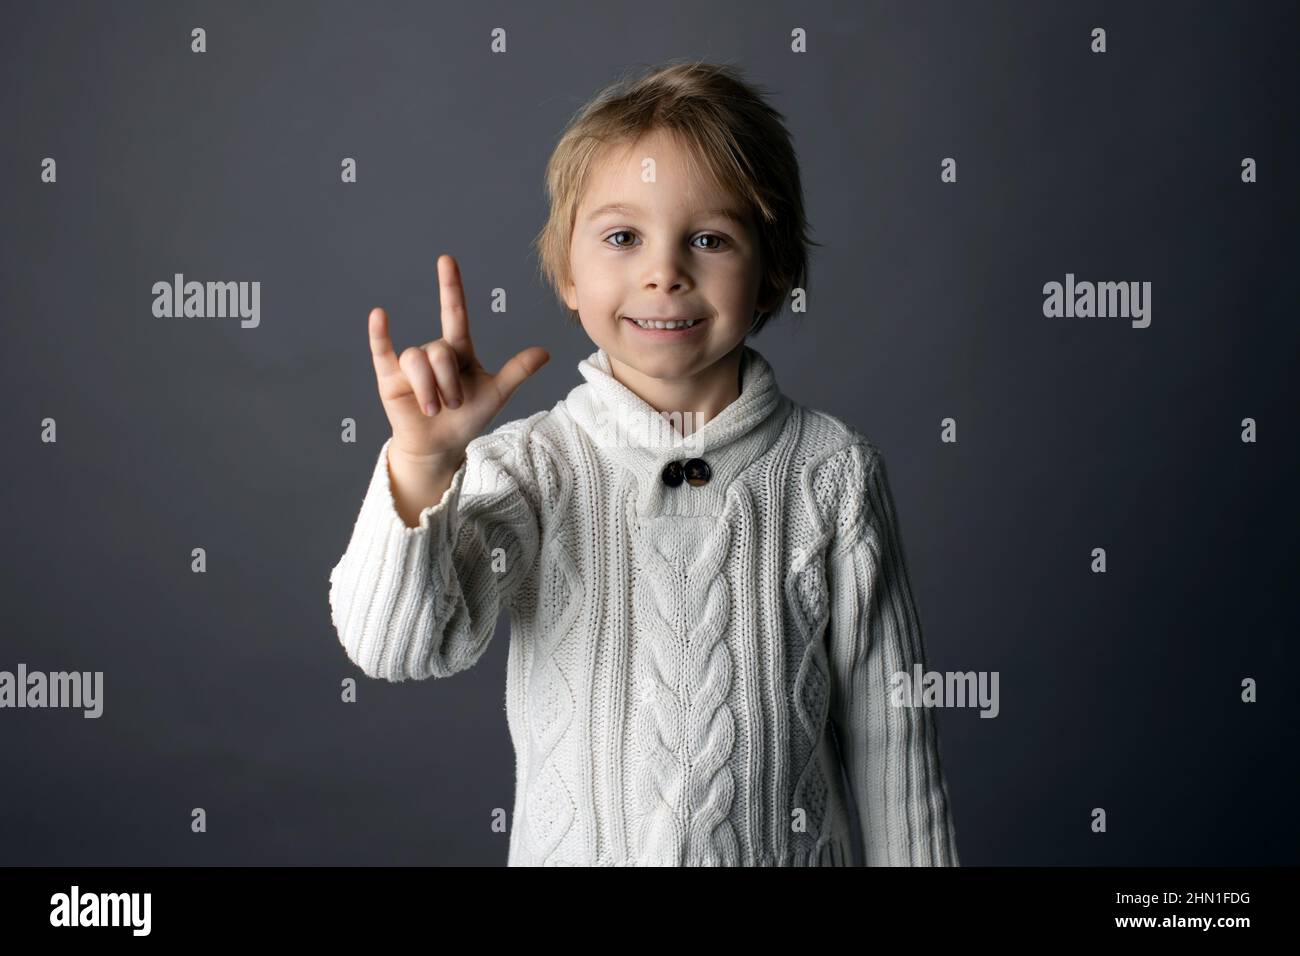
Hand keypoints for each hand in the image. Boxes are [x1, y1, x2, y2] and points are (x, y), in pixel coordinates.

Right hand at [368, 254, 549, 464]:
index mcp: (459, 351)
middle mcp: (433, 352)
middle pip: (439, 351)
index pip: (454, 313)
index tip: (447, 259)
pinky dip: (379, 333)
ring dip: (429, 389)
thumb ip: (517, 371)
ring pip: (416, 359)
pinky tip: (380, 315)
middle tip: (453, 405)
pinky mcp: (389, 377)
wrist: (441, 447)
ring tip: (433, 409)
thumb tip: (546, 351)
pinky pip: (382, 351)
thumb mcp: (496, 395)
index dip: (450, 286)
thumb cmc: (467, 419)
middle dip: (449, 383)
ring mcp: (410, 364)